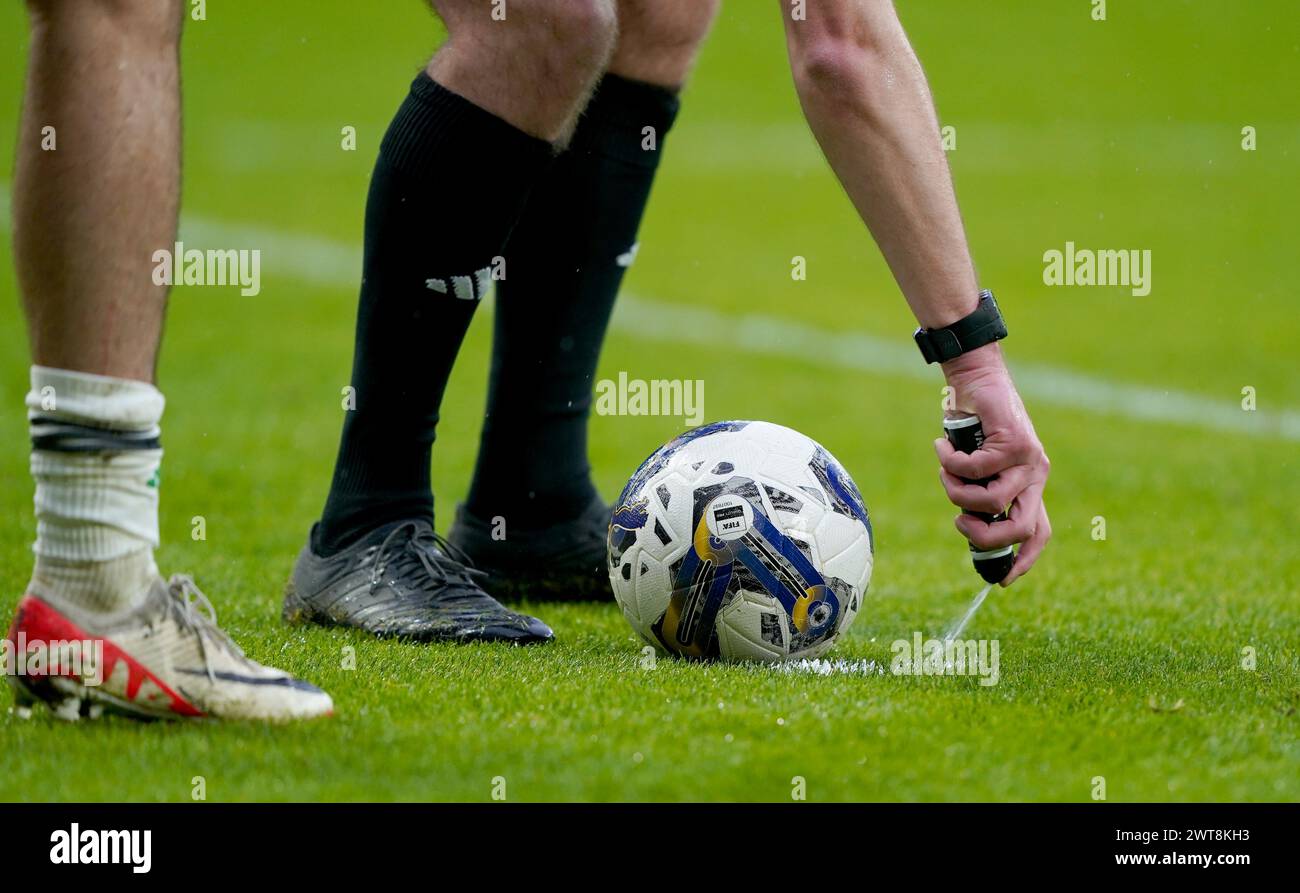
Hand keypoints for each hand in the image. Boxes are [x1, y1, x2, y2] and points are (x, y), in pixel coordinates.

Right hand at [933, 344, 1050, 584]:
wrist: (976, 377)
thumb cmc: (970, 423)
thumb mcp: (975, 467)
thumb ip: (978, 492)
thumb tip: (970, 525)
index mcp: (1029, 485)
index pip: (1038, 532)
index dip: (1024, 560)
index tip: (1002, 580)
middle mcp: (1036, 475)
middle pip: (1020, 528)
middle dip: (983, 535)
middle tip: (958, 520)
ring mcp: (1029, 459)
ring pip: (990, 499)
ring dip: (956, 490)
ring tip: (945, 469)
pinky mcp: (1015, 442)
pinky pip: (976, 470)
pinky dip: (950, 461)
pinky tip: (942, 446)